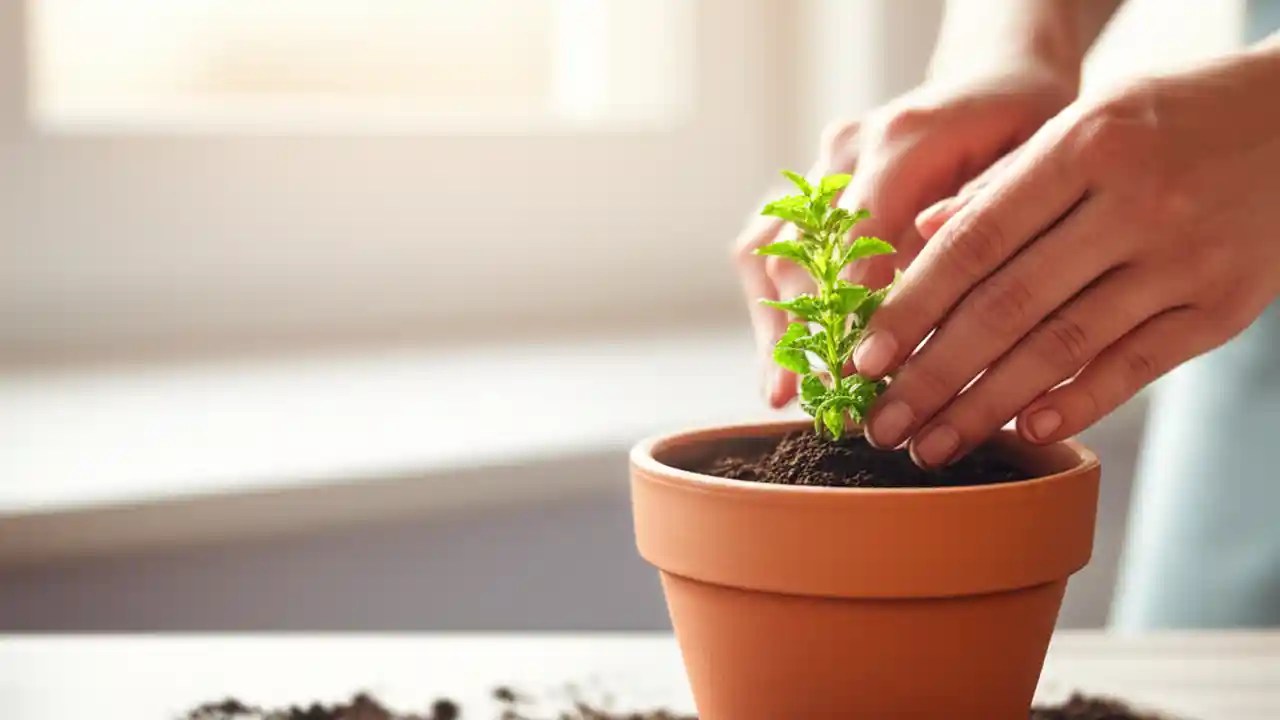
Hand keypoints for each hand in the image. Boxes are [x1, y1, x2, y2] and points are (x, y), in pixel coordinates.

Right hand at [735, 67, 1075, 406]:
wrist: (992, 77)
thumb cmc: (1026, 121)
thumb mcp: (1034, 154)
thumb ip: (981, 204)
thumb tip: (930, 260)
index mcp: (904, 137)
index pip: (857, 229)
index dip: (848, 302)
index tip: (853, 370)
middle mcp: (849, 147)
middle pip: (798, 244)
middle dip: (803, 328)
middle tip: (818, 397)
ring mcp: (821, 166)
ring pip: (768, 248)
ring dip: (774, 323)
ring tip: (783, 391)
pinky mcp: (809, 187)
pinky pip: (769, 248)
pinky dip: (773, 306)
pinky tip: (784, 362)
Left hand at [855, 49, 1279, 466]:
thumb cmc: (1172, 116)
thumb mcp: (1086, 118)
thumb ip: (1004, 180)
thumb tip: (921, 235)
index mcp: (1084, 145)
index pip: (976, 242)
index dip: (912, 306)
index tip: (862, 357)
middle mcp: (1134, 203)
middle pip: (1008, 306)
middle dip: (933, 375)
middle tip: (880, 424)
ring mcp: (1184, 259)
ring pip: (1063, 347)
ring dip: (986, 406)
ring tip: (933, 446)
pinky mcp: (1223, 307)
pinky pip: (1136, 366)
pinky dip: (1076, 403)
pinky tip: (1023, 431)